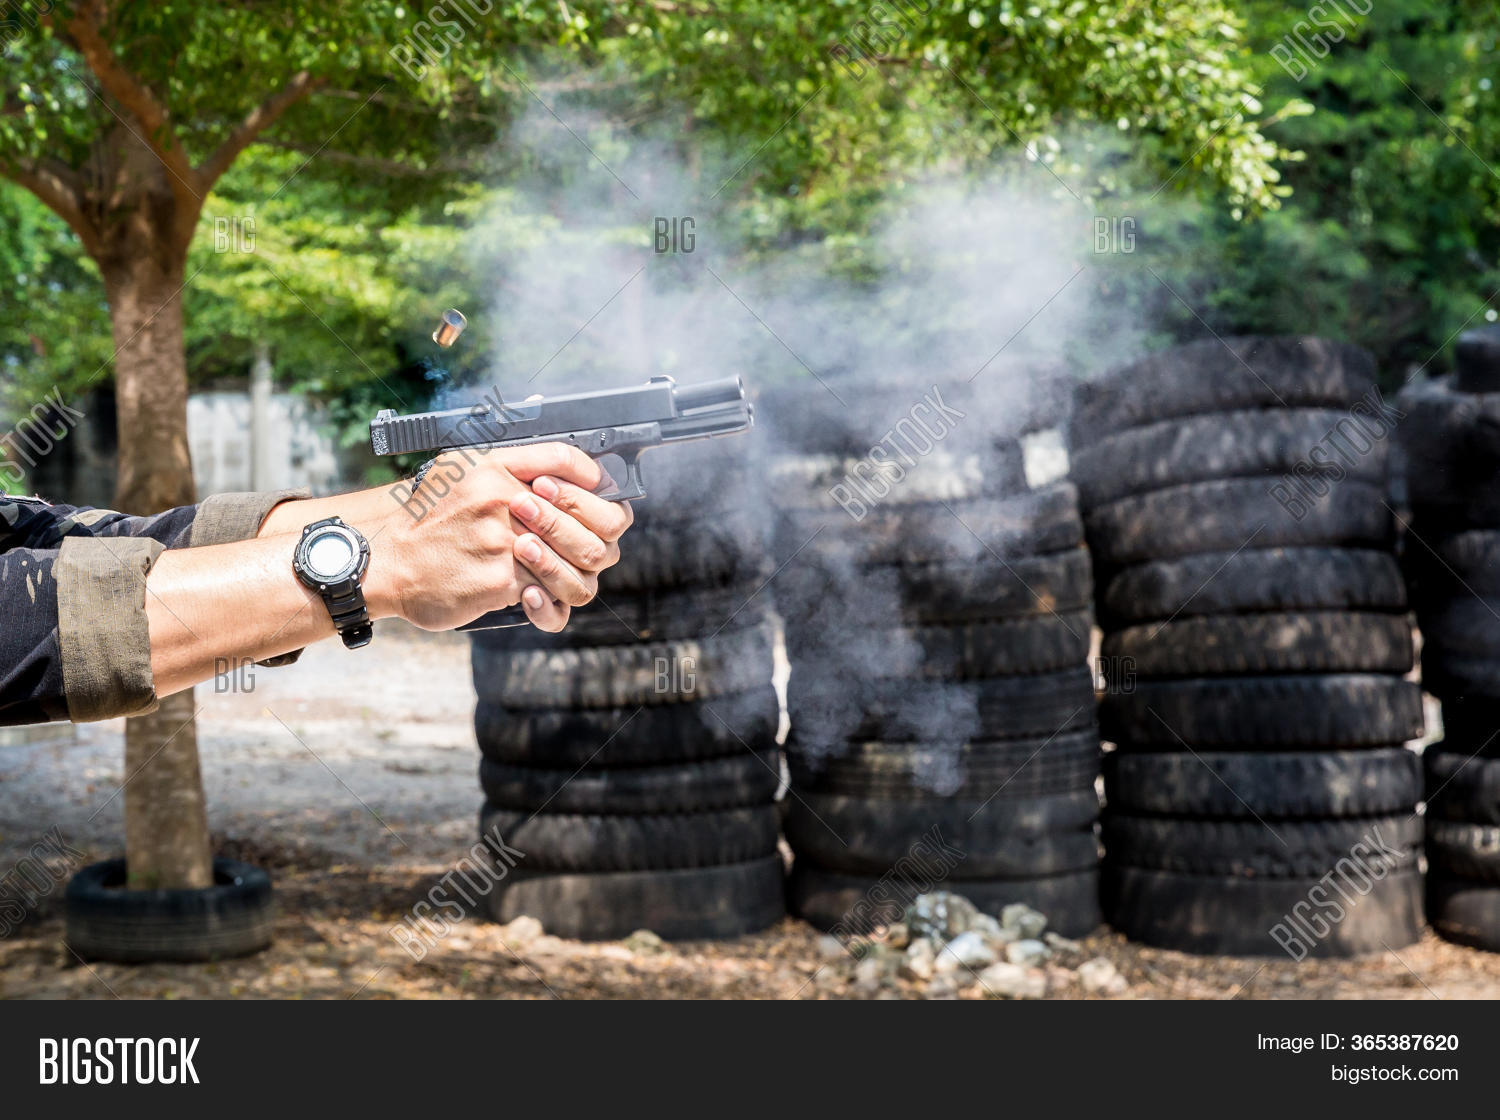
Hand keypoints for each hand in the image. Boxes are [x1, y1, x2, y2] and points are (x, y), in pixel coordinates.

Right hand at [366, 443, 632, 632]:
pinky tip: (532, 597)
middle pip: (589, 518)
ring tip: (557, 577)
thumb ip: (510, 465)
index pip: (567, 461)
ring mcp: (505, 542)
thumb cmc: (424, 518)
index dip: (591, 483)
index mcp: (497, 468)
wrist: (382, 559)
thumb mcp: (460, 469)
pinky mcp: (500, 581)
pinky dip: (547, 603)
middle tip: (584, 549)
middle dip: (595, 539)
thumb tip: (563, 475)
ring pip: (578, 563)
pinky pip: (549, 595)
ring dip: (575, 575)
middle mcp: (505, 499)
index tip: (596, 498)